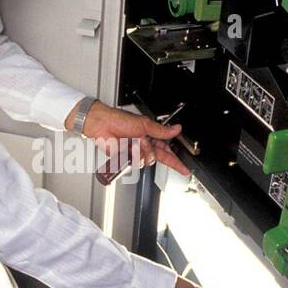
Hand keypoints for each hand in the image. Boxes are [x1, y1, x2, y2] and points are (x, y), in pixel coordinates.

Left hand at [73, 101, 190, 175]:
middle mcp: (145, 145)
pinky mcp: (127, 158)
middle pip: (160, 157)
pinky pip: (135, 162)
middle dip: (158, 154)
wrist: (102, 125)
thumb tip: (176, 129)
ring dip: (143, 150)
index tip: (185, 168)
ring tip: (135, 141)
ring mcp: (136, 153)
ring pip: (147, 160)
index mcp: (151, 136)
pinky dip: (133, 154)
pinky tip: (128, 146)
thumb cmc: (119, 120)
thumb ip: (161, 130)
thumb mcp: (144, 123)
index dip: (176, 159)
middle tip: (156, 151)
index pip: (168, 149)